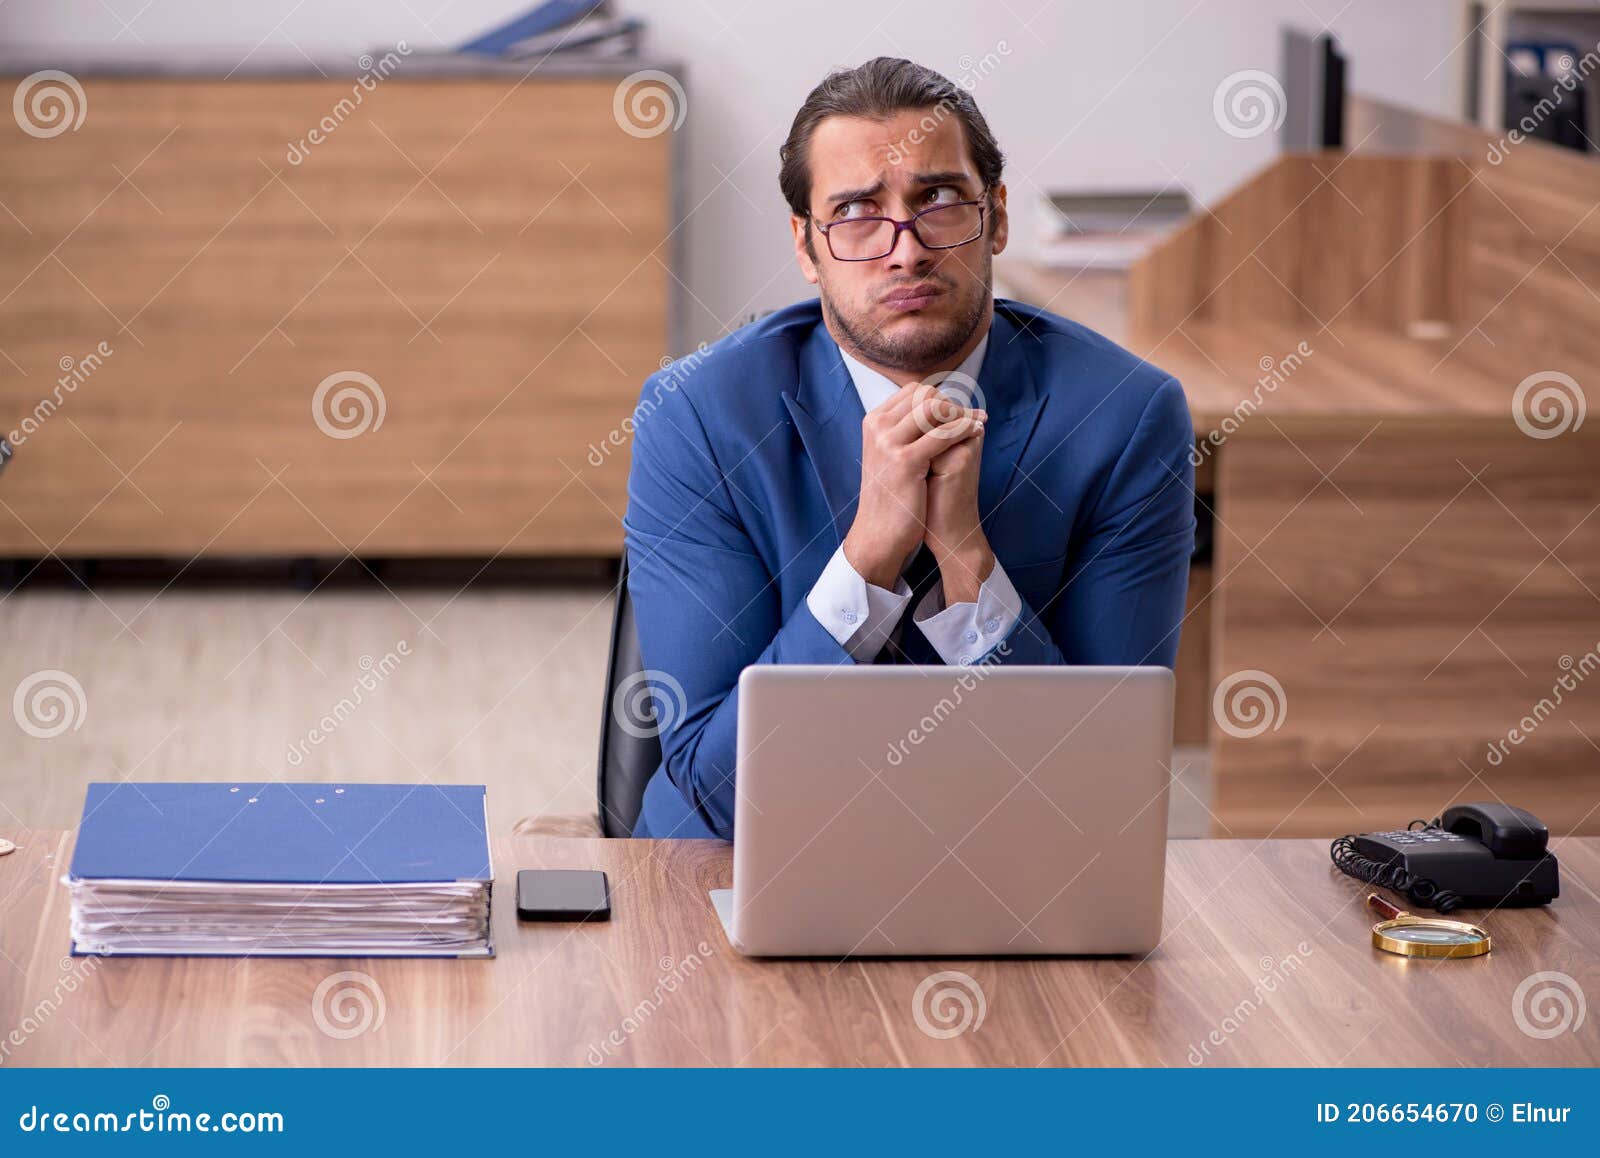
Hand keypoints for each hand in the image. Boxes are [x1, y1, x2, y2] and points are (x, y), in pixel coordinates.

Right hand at [843, 382, 985, 588]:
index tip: (959, 412)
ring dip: (960, 413)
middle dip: (952, 404)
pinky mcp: (904, 461)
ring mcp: (888, 442)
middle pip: (924, 394)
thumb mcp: (891, 454)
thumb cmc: (893, 494)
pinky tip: (977, 432)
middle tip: (972, 419)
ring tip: (976, 425)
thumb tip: (935, 406)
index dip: (941, 397)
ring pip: (933, 407)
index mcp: (874, 422)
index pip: (913, 391)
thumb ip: (906, 430)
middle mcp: (877, 426)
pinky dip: (964, 428)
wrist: (880, 532)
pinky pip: (942, 433)